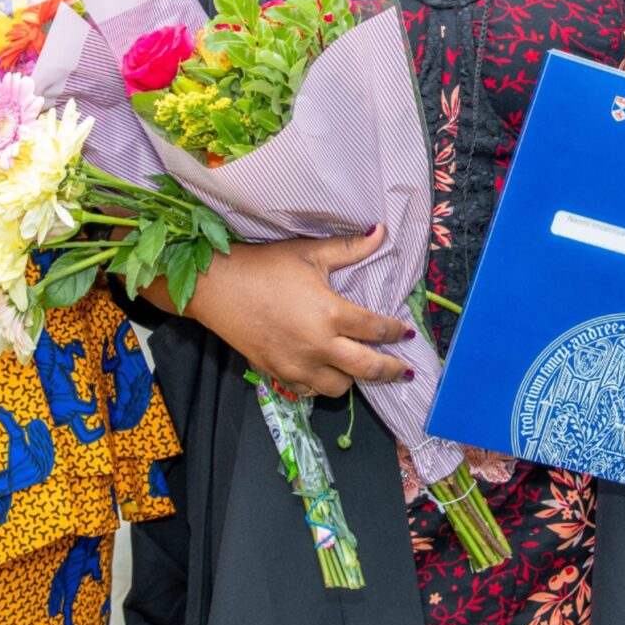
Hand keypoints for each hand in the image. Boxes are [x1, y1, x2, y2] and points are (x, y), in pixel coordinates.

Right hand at [182, 226, 411, 396]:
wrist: (218, 287)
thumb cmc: (264, 266)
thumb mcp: (309, 253)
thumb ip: (349, 248)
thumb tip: (380, 232)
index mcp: (330, 314)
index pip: (377, 330)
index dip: (397, 332)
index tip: (406, 334)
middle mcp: (318, 345)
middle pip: (367, 369)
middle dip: (390, 370)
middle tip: (402, 370)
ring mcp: (297, 364)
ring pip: (339, 387)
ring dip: (353, 378)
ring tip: (357, 365)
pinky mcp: (278, 374)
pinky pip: (309, 392)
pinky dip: (322, 384)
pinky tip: (325, 371)